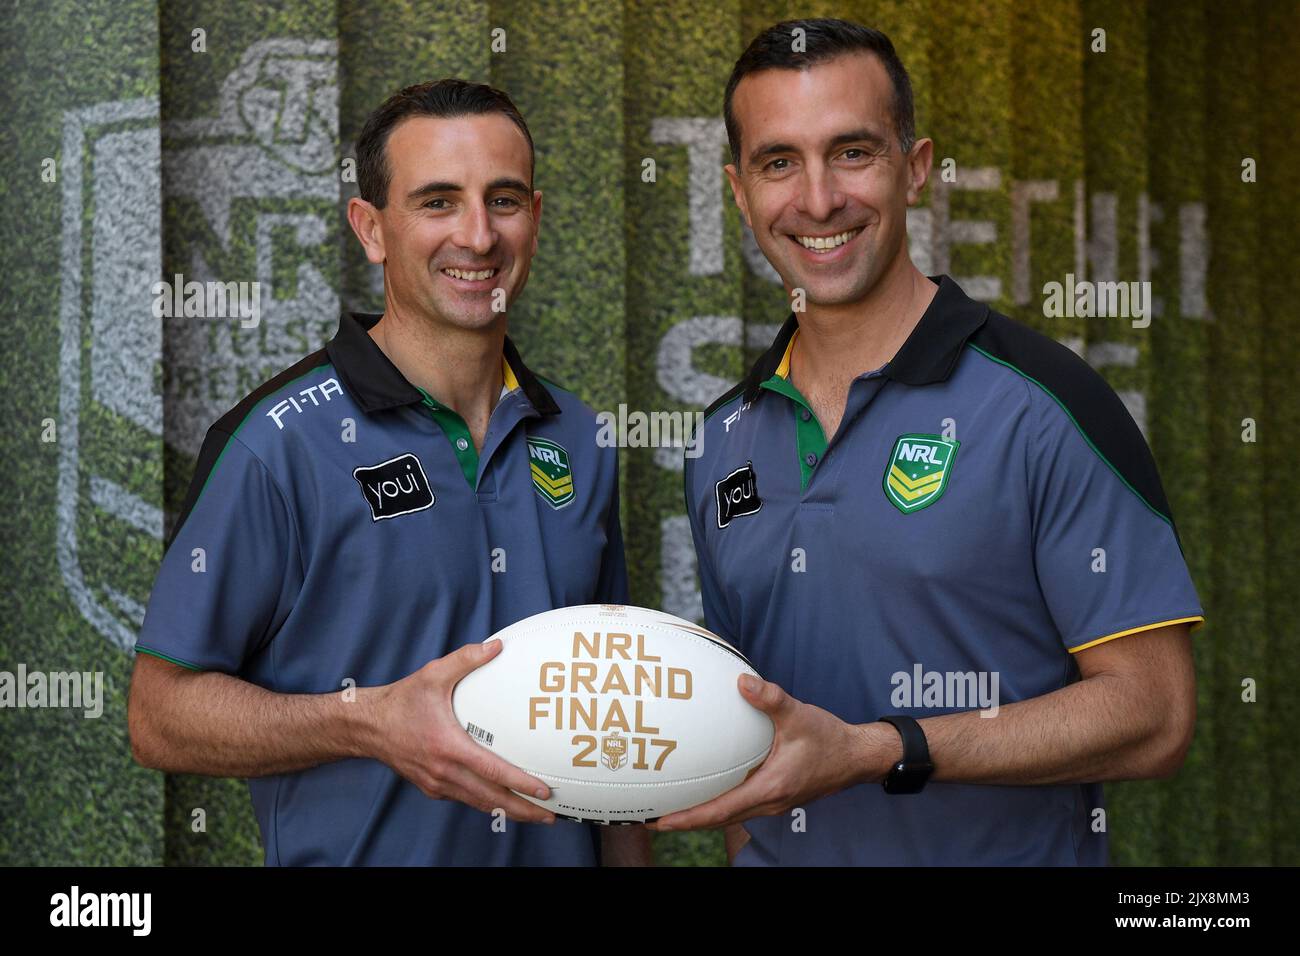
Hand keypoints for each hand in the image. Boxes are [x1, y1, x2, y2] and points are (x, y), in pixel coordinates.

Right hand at [366, 639, 555, 823]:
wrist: (368, 727)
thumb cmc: (402, 701)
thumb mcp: (433, 674)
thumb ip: (466, 659)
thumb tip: (497, 646)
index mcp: (448, 747)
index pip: (492, 771)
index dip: (520, 783)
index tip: (544, 791)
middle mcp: (444, 772)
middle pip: (491, 799)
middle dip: (523, 810)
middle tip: (551, 816)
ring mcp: (437, 784)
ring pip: (479, 804)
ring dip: (508, 811)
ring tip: (536, 814)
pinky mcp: (432, 787)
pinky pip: (465, 799)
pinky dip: (487, 803)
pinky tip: (503, 800)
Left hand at [646, 674, 871, 831]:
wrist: (856, 757)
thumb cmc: (829, 739)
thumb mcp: (799, 715)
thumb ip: (770, 698)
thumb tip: (741, 682)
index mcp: (770, 788)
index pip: (721, 810)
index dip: (689, 818)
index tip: (661, 821)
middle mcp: (768, 802)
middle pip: (718, 820)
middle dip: (685, 821)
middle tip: (651, 818)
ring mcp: (772, 802)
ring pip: (729, 815)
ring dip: (701, 814)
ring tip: (672, 807)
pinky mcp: (775, 796)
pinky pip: (740, 805)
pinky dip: (718, 804)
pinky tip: (707, 788)